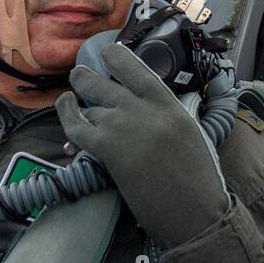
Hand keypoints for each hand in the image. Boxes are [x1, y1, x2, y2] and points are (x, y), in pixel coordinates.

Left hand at [56, 42, 228, 248]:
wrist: (195, 209)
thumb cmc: (198, 176)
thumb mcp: (189, 131)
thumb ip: (165, 113)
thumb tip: (142, 105)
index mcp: (168, 103)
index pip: (136, 68)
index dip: (116, 56)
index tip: (107, 52)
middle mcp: (144, 109)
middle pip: (104, 83)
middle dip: (86, 77)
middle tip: (80, 75)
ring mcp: (125, 127)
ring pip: (89, 106)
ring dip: (78, 106)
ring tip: (70, 101)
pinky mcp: (109, 149)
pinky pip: (78, 128)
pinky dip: (67, 119)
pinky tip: (65, 111)